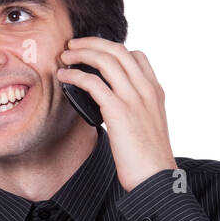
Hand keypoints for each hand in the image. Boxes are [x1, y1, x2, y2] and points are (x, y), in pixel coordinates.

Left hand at [56, 39, 176, 191]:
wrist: (155, 177)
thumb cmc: (147, 158)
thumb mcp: (147, 125)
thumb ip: (133, 109)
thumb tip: (108, 103)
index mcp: (155, 91)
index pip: (137, 56)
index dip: (112, 49)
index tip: (94, 52)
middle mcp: (146, 90)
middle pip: (118, 50)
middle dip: (92, 42)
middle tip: (73, 44)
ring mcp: (134, 98)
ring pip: (106, 60)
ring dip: (81, 53)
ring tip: (64, 55)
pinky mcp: (119, 111)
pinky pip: (93, 83)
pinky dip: (75, 75)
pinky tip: (64, 77)